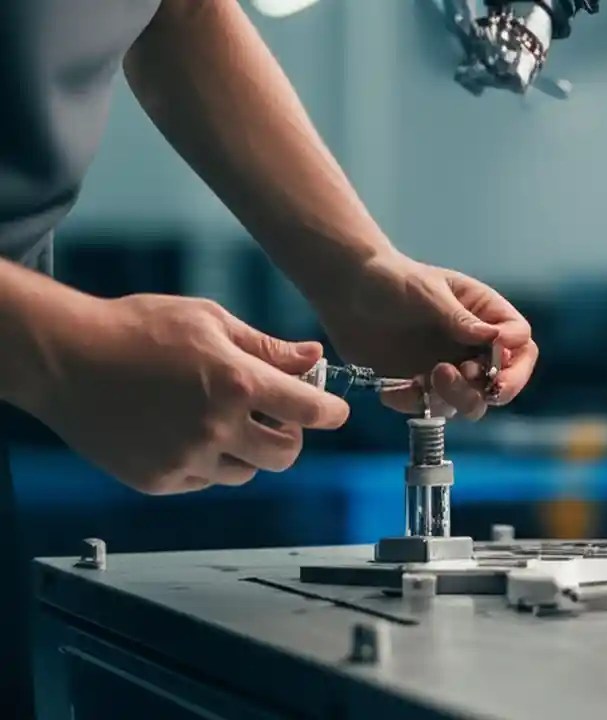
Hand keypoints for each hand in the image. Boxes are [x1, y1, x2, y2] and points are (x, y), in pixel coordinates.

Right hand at [28, 295, 348, 494]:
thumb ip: (266, 346)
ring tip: (220, 418)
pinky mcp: (159, 479)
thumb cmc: (137, 328)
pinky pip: (205, 480)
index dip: (331, 411)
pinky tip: (184, 430)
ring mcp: (186, 458)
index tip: (334, 411)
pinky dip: (207, 462)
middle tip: (275, 416)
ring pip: (246, 471)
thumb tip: (312, 357)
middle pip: (285, 454)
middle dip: (290, 436)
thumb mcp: (209, 320)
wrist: (65, 358)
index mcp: (237, 383)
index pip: (310, 410)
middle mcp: (217, 428)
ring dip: (247, 450)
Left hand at [313, 252, 536, 419]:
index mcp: (485, 316)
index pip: (520, 340)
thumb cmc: (391, 279)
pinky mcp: (421, 388)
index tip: (498, 351)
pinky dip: (416, 405)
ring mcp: (450, 370)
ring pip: (473, 402)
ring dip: (459, 398)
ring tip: (430, 377)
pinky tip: (394, 388)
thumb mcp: (427, 291)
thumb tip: (496, 339)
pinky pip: (431, 409)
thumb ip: (459, 318)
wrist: (347, 292)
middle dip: (496, 386)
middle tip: (472, 378)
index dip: (515, 353)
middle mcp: (474, 347)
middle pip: (506, 380)